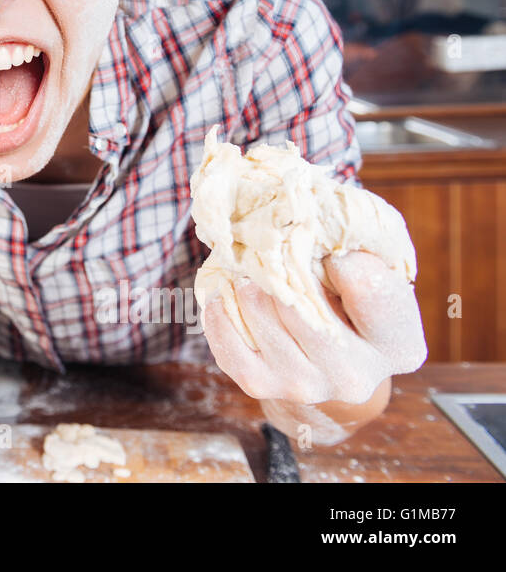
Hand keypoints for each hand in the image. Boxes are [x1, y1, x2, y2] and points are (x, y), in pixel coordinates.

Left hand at [201, 251, 426, 406]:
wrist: (328, 358)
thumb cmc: (353, 300)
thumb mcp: (374, 275)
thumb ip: (357, 256)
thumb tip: (307, 231)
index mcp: (399, 346)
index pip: (371, 294)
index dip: (346, 263)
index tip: (332, 253)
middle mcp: (356, 378)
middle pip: (305, 311)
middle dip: (282, 270)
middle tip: (271, 246)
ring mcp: (306, 386)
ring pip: (261, 320)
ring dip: (247, 286)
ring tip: (249, 268)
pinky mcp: (263, 386)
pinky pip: (228, 346)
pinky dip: (219, 314)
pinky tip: (225, 293)